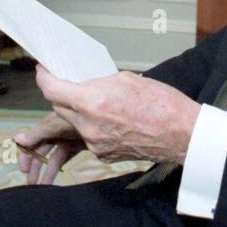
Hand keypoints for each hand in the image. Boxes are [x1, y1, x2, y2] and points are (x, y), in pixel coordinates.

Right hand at [13, 112, 84, 184]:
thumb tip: (17, 139)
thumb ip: (38, 133)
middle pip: (40, 151)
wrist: (104, 120)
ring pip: (52, 157)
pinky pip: (64, 159)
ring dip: (45, 171)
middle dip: (34, 167)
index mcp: (47, 125)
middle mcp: (54, 132)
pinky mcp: (76, 146)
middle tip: (30, 183)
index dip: (25, 154)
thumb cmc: (76, 119)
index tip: (23, 170)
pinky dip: (58, 168)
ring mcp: (65, 140)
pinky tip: (53, 179)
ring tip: (41, 186)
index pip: (31, 140)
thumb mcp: (56, 125)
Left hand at [34, 65, 200, 164]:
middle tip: (72, 84)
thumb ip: (99, 83)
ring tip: (102, 103)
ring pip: (74, 122)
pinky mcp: (103, 155)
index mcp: (93, 101)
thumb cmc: (162, 105)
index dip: (44, 78)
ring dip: (80, 111)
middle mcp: (89, 125)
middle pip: (60, 107)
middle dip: (62, 95)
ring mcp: (95, 143)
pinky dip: (93, 126)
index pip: (53, 90)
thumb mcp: (127, 80)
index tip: (43, 71)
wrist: (182, 135)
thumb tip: (86, 85)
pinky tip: (113, 120)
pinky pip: (88, 136)